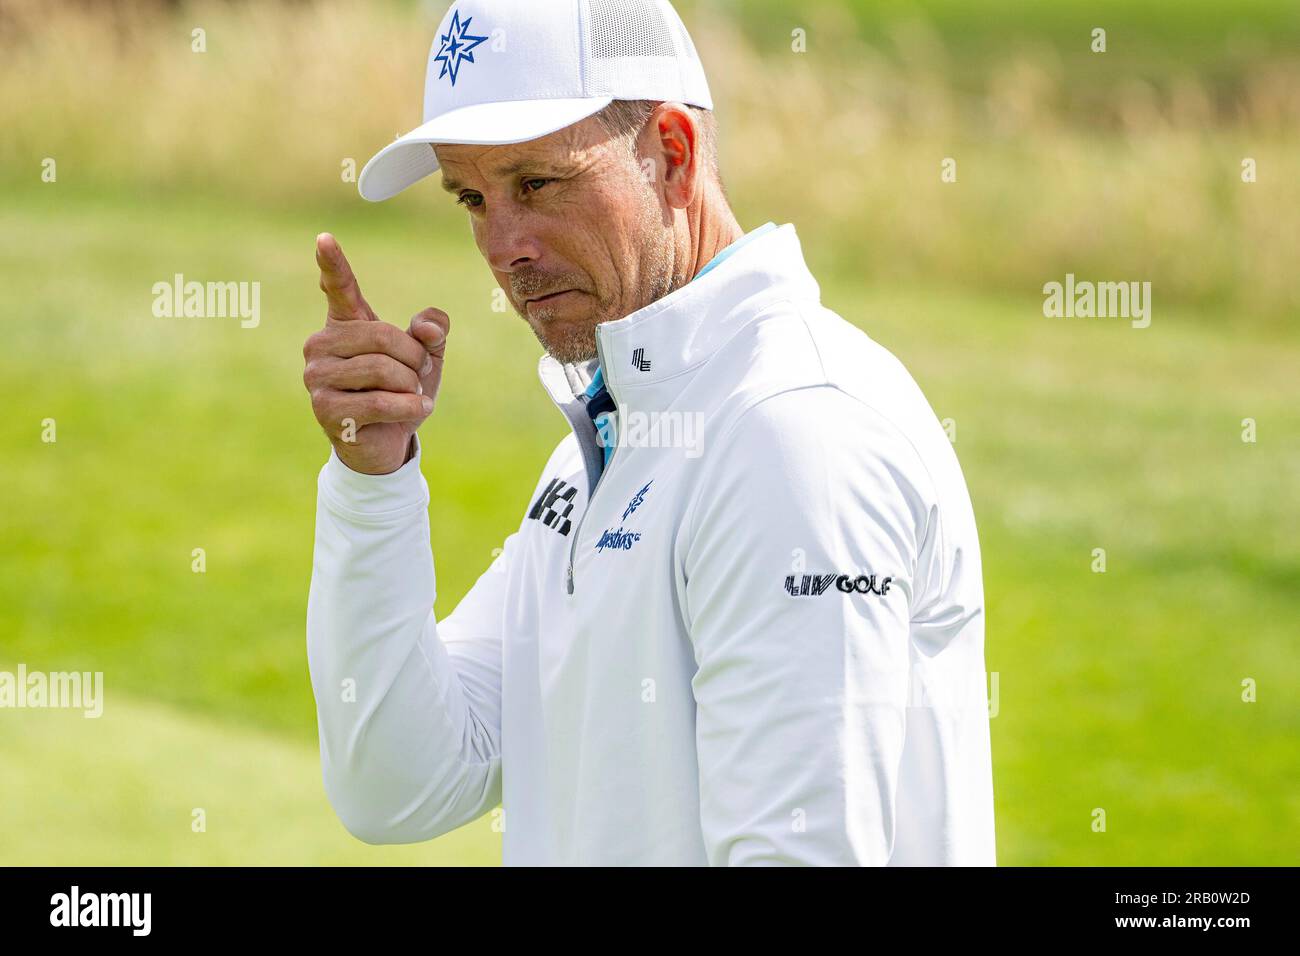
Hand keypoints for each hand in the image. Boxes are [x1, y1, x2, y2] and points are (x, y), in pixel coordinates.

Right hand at [303, 233, 450, 474]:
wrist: (389, 441)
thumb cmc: (402, 390)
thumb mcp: (426, 356)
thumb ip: (432, 331)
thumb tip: (426, 328)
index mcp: (344, 324)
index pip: (339, 288)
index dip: (333, 264)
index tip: (325, 238)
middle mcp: (321, 345)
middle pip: (382, 336)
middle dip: (414, 358)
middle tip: (420, 375)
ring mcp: (317, 377)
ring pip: (381, 369)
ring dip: (411, 385)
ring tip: (413, 394)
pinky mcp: (325, 409)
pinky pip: (377, 401)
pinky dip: (408, 406)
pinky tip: (418, 409)